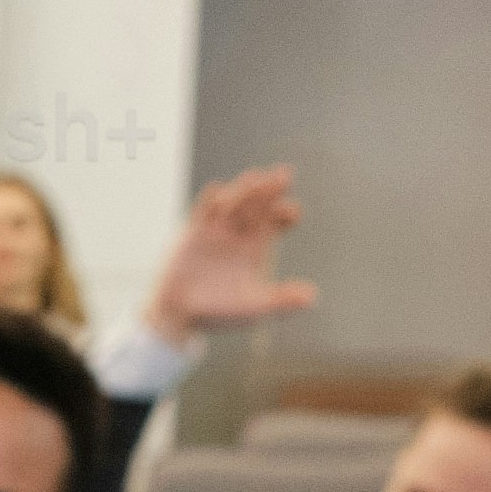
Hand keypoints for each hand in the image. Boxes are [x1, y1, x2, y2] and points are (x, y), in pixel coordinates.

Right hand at [145, 164, 316, 347]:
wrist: (180, 315)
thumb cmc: (220, 313)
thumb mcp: (254, 308)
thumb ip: (281, 301)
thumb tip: (310, 297)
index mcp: (256, 246)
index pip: (275, 220)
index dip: (285, 212)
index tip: (292, 213)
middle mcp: (237, 234)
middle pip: (257, 206)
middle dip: (269, 191)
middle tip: (283, 176)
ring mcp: (215, 231)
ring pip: (232, 202)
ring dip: (243, 191)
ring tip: (255, 179)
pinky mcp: (193, 233)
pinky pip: (202, 213)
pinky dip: (209, 202)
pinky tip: (217, 191)